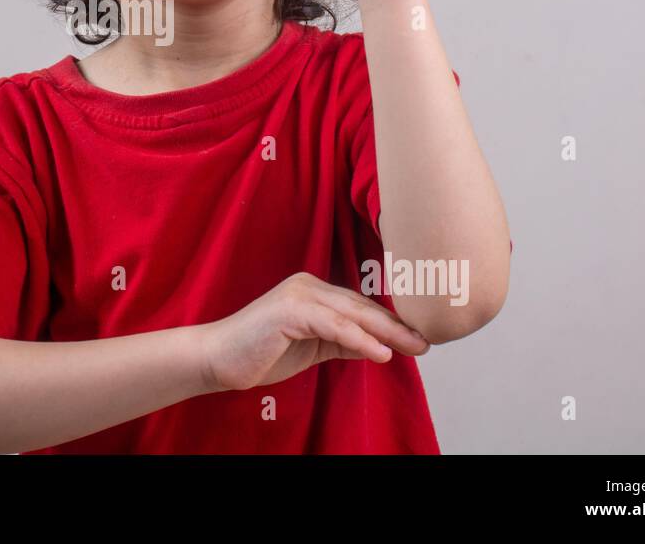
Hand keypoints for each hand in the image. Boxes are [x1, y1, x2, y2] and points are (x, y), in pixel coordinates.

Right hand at [198, 272, 429, 393]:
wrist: (218, 358)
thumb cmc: (260, 353)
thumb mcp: (311, 348)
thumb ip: (341, 342)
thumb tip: (378, 346)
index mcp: (313, 292)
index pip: (360, 307)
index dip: (390, 323)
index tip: (418, 338)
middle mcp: (308, 286)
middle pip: (361, 306)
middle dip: (397, 326)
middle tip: (426, 342)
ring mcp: (298, 295)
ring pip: (352, 313)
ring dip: (386, 332)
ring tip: (413, 347)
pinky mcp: (289, 311)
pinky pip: (333, 326)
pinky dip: (359, 339)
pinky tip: (380, 353)